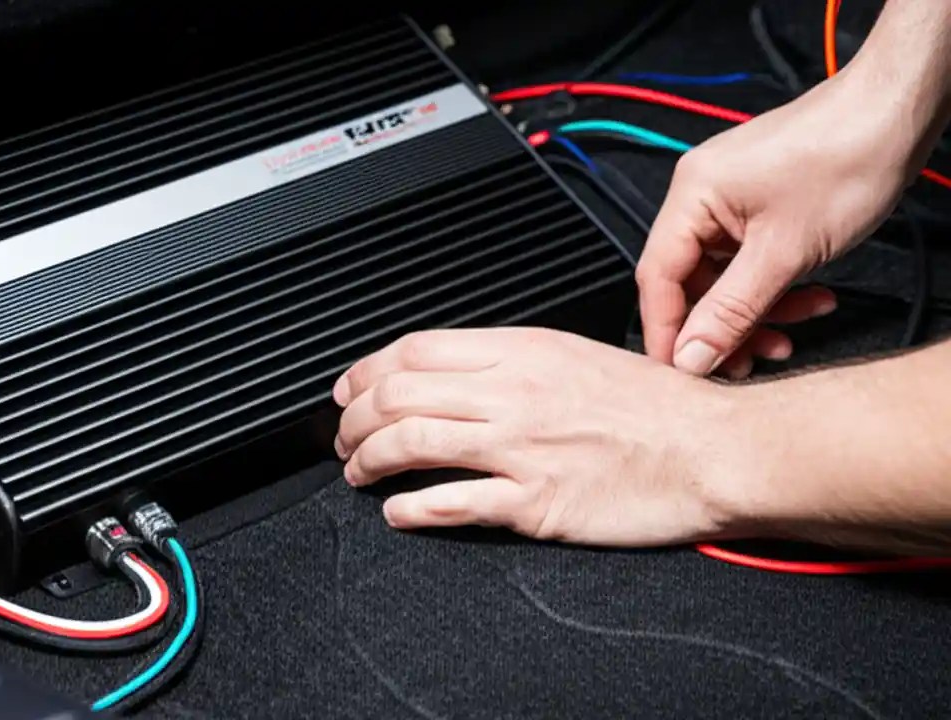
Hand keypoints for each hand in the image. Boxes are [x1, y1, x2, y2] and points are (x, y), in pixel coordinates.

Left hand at [331, 328, 754, 544]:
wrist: (715, 449)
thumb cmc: (659, 407)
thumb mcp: (579, 356)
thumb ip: (514, 361)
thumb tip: (457, 375)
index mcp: (523, 350)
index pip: (415, 350)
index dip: (366, 371)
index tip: (348, 388)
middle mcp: (513, 393)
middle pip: (399, 395)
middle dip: (353, 419)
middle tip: (342, 438)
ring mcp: (521, 447)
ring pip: (411, 443)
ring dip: (367, 461)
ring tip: (357, 473)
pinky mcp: (536, 501)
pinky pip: (451, 503)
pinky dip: (410, 509)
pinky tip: (397, 513)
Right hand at [637, 68, 918, 377]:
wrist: (898, 110)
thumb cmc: (848, 155)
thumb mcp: (785, 252)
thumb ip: (731, 311)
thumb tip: (691, 356)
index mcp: (691, 195)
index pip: (658, 278)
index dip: (668, 331)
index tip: (684, 373)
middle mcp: (701, 194)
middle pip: (691, 282)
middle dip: (722, 327)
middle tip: (748, 363)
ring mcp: (730, 197)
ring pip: (724, 276)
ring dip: (756, 311)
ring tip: (790, 333)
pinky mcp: (759, 202)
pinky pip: (749, 259)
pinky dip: (774, 286)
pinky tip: (808, 298)